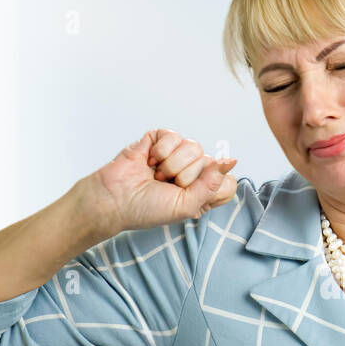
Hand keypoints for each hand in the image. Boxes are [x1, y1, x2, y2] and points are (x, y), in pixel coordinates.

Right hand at [79, 129, 238, 235]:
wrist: (114, 198)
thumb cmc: (146, 209)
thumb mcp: (186, 207)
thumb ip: (211, 186)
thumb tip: (230, 162)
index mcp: (202, 194)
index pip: (228, 182)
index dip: (214, 185)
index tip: (194, 192)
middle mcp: (193, 173)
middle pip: (210, 162)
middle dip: (185, 177)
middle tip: (167, 186)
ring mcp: (177, 155)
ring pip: (194, 147)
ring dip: (171, 164)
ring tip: (156, 175)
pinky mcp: (160, 140)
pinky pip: (174, 136)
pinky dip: (160, 150)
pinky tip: (149, 161)